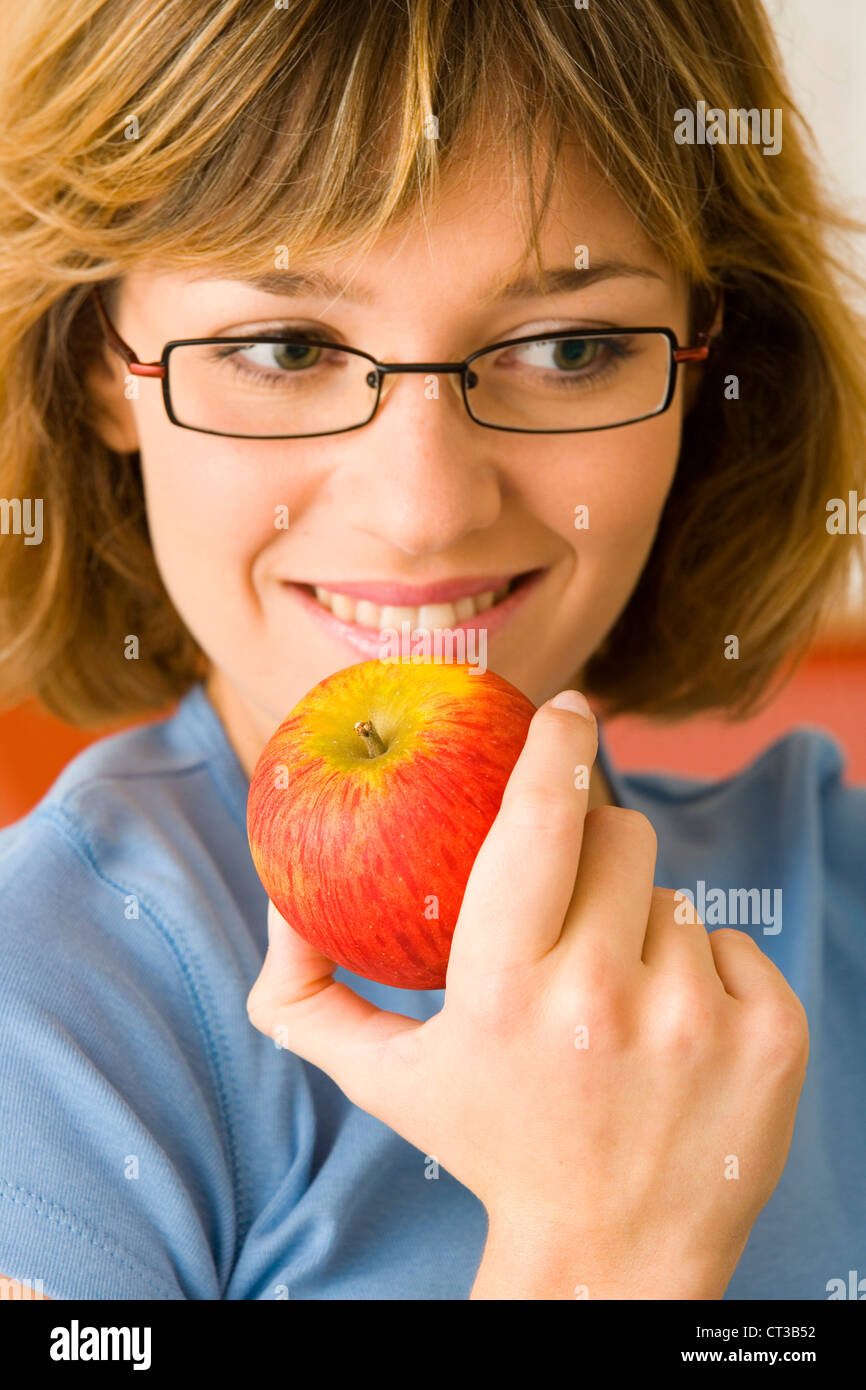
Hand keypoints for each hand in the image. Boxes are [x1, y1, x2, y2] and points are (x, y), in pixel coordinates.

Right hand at [246, 691, 808, 1297]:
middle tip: (574, 914)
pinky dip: (705, 973)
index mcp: (504, 991)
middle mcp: (603, 999)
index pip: (539, 818)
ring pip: (675, 895)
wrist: (614, 1254)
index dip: (555, 744)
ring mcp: (697, 1019)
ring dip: (642, 927)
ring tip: (616, 1006)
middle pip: (619, 834)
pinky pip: (735, 943)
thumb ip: (305, 995)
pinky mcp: (770, 1039)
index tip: (565, 707)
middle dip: (594, 851)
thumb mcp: (385, 1081)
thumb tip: (279, 902)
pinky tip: (674, 1035)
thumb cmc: (491, 1148)